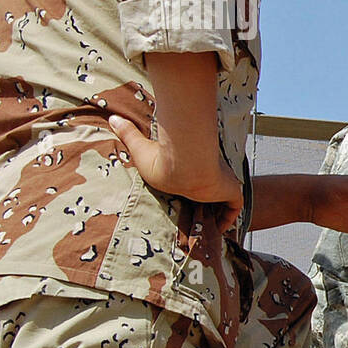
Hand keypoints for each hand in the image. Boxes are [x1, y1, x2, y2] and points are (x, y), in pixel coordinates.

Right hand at [109, 113, 243, 231]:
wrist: (183, 163)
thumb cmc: (162, 160)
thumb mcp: (140, 150)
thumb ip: (129, 135)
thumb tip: (112, 117)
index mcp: (190, 167)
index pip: (194, 179)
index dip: (192, 189)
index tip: (185, 199)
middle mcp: (207, 174)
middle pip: (210, 191)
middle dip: (206, 204)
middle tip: (197, 220)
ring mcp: (221, 182)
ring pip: (224, 200)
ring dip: (218, 213)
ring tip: (208, 228)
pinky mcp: (231, 189)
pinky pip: (236, 207)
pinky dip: (230, 218)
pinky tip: (220, 229)